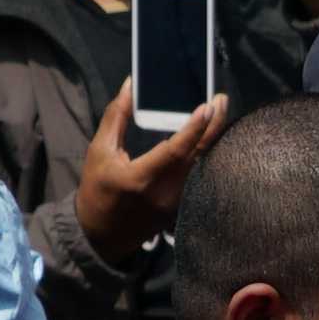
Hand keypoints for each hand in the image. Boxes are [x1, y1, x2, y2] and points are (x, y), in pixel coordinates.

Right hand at [75, 78, 227, 259]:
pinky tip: (210, 136)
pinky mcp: (182, 206)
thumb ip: (116, 117)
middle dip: (214, 125)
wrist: (101, 234)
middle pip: (198, 155)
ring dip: (213, 138)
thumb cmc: (97, 189)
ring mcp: (177, 202)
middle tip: (221, 99)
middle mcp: (165, 192)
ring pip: (203, 165)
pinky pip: (199, 175)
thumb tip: (130, 85)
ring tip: (219, 111)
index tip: (208, 106)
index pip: (176, 150)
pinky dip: (206, 154)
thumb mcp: (99, 150)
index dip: (194, 128)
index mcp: (142, 178)